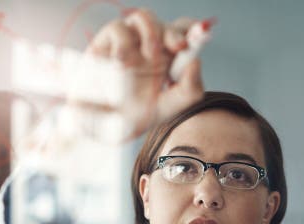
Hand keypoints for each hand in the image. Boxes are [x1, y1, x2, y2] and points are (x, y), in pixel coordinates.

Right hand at [78, 9, 203, 138]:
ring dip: (151, 33)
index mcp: (168, 58)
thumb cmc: (137, 116)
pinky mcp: (106, 42)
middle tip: (178, 47)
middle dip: (174, 32)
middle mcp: (149, 46)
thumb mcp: (169, 108)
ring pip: (143, 16)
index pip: (185, 34)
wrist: (103, 127)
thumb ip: (189, 90)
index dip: (194, 30)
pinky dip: (123, 43)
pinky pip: (118, 27)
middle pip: (166, 24)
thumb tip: (195, 61)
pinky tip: (122, 65)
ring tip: (147, 58)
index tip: (199, 35)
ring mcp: (128, 42)